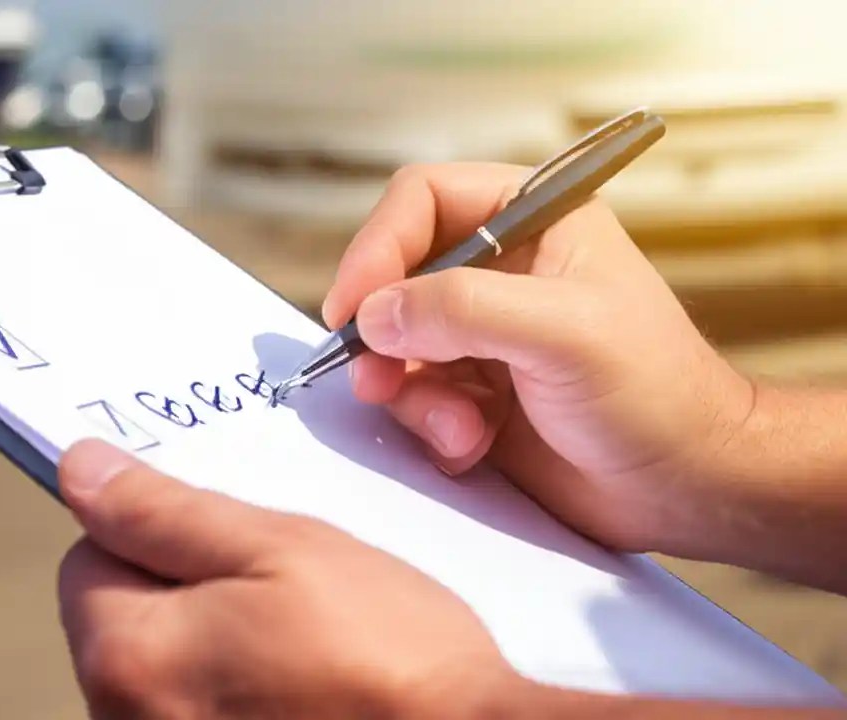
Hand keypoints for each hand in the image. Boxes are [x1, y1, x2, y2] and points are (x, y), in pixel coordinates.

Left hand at [56, 439, 521, 719]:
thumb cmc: (388, 659)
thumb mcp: (279, 549)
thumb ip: (165, 511)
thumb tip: (82, 471)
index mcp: (129, 656)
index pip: (87, 558)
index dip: (152, 531)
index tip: (219, 536)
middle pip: (119, 622)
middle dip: (179, 593)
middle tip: (272, 588)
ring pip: (159, 671)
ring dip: (208, 647)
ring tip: (295, 644)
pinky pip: (194, 710)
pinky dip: (233, 694)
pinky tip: (296, 689)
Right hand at [322, 163, 754, 554]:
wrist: (686, 486)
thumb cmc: (655, 394)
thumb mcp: (563, 333)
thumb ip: (463, 309)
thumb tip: (374, 314)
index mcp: (532, 220)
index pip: (423, 201)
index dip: (377, 246)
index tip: (353, 307)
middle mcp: (500, 269)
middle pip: (394, 275)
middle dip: (381, 333)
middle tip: (375, 379)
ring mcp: (482, 333)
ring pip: (395, 344)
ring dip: (411, 392)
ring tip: (458, 428)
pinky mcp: (473, 392)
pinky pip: (413, 397)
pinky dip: (429, 425)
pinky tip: (472, 446)